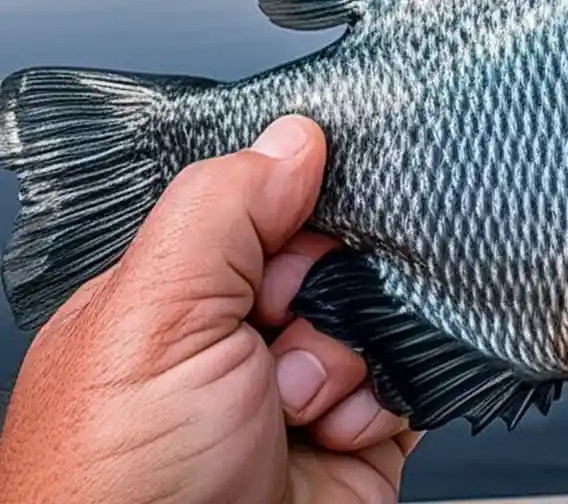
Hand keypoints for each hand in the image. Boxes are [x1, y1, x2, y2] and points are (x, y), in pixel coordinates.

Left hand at [0, 116, 418, 503]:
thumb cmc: (122, 482)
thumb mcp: (154, 315)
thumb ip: (223, 209)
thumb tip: (295, 135)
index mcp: (175, 298)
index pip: (264, 211)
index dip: (292, 218)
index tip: (291, 245)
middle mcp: (239, 342)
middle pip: (333, 264)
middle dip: (322, 299)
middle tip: (281, 340)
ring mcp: (300, 396)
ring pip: (377, 324)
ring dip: (349, 361)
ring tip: (299, 409)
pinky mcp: (357, 443)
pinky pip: (408, 386)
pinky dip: (386, 404)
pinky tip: (339, 432)